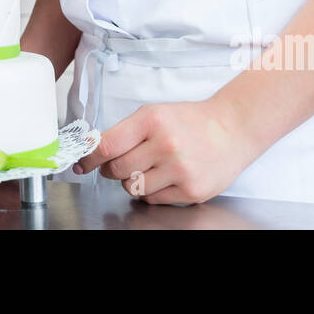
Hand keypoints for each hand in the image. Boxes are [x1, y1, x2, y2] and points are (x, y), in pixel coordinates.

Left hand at [72, 99, 262, 204]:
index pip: (107, 145)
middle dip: (112, 169)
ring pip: (133, 188)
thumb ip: (125, 132)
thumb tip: (94, 152)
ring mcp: (180, 170)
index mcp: (152, 120)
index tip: (81, 164)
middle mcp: (166, 145)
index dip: (88, 158)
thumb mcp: (155, 114)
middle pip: (117, 170)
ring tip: (149, 167)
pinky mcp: (191, 191)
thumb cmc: (190, 121)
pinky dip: (152, 191)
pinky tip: (166, 176)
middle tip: (121, 163)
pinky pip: (153, 199)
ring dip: (133, 181)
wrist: (232, 129)